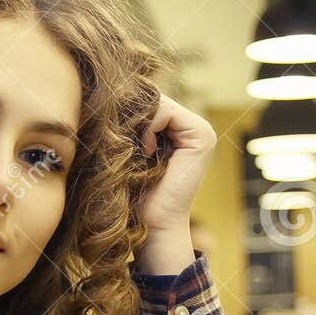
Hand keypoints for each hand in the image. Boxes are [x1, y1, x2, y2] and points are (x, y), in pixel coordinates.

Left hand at [136, 92, 215, 274]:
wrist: (152, 225)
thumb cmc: (134, 193)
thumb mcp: (129, 150)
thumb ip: (131, 122)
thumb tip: (114, 89)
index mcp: (177, 129)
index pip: (147, 100)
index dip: (128, 115)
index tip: (124, 145)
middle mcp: (192, 126)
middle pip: (152, 97)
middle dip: (133, 118)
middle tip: (130, 149)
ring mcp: (200, 130)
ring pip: (156, 101)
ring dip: (139, 125)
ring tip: (139, 153)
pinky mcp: (201, 135)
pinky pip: (164, 110)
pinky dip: (148, 127)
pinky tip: (147, 151)